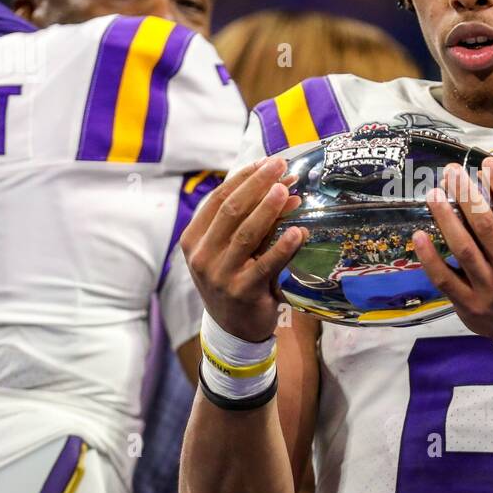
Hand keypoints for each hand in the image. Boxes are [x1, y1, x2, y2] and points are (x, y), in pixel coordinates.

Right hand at [179, 157, 305, 341]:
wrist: (233, 329)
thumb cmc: (234, 279)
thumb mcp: (231, 250)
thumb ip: (250, 222)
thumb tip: (285, 189)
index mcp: (194, 239)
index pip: (219, 199)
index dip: (244, 178)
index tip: (267, 162)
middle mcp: (201, 255)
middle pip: (231, 210)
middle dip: (258, 184)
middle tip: (281, 167)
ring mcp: (219, 274)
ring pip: (246, 233)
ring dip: (269, 209)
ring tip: (287, 190)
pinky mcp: (242, 291)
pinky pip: (265, 264)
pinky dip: (283, 247)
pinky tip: (298, 232)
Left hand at [411, 157, 492, 343]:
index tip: (486, 164)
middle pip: (485, 226)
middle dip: (467, 195)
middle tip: (452, 172)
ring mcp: (488, 289)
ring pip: (463, 248)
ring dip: (446, 218)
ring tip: (434, 194)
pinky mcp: (468, 304)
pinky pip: (444, 279)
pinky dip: (429, 258)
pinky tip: (419, 235)